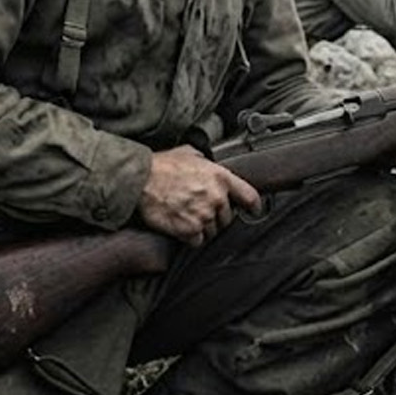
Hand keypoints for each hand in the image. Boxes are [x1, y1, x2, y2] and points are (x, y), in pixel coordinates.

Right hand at [139, 145, 262, 246]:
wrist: (141, 180)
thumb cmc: (162, 165)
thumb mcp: (190, 153)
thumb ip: (206, 161)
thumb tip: (208, 162)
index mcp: (221, 177)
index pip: (250, 196)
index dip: (254, 206)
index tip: (254, 211)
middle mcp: (216, 197)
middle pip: (228, 218)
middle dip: (217, 216)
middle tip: (202, 211)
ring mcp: (204, 215)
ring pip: (213, 231)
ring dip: (204, 228)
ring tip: (190, 218)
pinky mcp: (189, 229)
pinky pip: (198, 241)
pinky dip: (192, 238)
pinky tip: (183, 229)